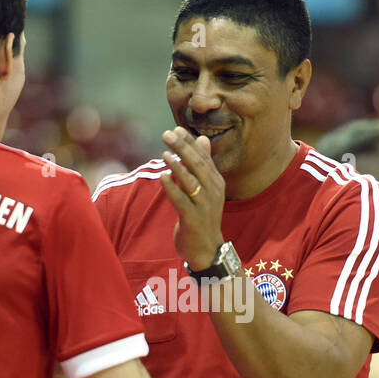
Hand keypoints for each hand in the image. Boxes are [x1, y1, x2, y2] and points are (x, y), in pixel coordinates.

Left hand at [159, 127, 224, 267]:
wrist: (206, 249)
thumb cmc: (202, 216)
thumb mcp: (206, 188)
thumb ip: (202, 165)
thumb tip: (202, 138)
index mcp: (216, 182)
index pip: (203, 157)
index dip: (190, 142)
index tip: (176, 129)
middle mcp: (213, 192)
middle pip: (198, 166)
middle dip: (183, 148)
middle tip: (167, 134)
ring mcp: (204, 206)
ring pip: (191, 182)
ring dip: (178, 166)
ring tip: (164, 153)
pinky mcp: (193, 219)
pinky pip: (181, 200)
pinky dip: (172, 188)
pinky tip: (162, 177)